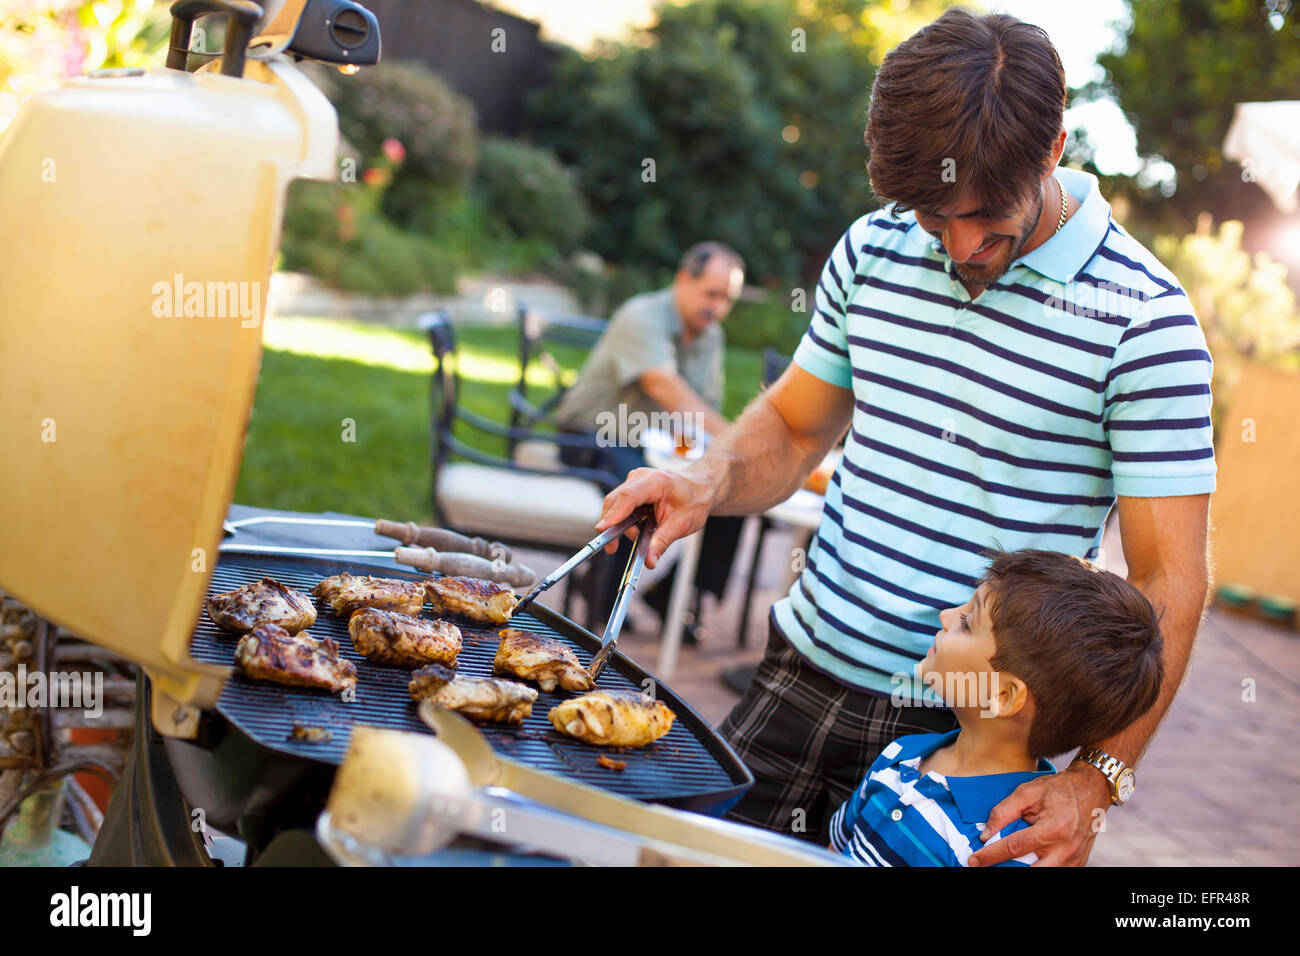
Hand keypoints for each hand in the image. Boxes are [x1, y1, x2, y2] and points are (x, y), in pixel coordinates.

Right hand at [595, 466, 716, 568]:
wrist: (700, 488)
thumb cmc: (694, 501)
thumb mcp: (682, 525)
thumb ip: (662, 542)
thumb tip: (649, 561)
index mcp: (655, 482)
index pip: (627, 497)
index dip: (613, 515)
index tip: (602, 530)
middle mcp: (640, 478)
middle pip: (615, 501)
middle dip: (611, 526)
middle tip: (612, 549)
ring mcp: (635, 481)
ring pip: (615, 504)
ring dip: (620, 524)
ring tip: (638, 537)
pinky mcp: (633, 488)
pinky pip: (621, 505)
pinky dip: (625, 519)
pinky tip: (638, 528)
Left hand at [966, 762, 1110, 866]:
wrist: (1091, 790)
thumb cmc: (1059, 789)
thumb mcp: (1028, 792)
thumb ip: (1004, 812)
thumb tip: (986, 834)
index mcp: (1052, 829)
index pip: (1014, 847)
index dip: (990, 855)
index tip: (974, 860)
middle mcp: (1065, 849)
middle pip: (1030, 872)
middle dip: (1005, 869)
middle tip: (986, 866)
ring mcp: (1073, 860)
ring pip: (1042, 875)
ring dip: (1022, 869)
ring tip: (1004, 862)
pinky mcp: (1078, 864)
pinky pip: (1055, 873)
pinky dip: (1038, 868)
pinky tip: (1025, 862)